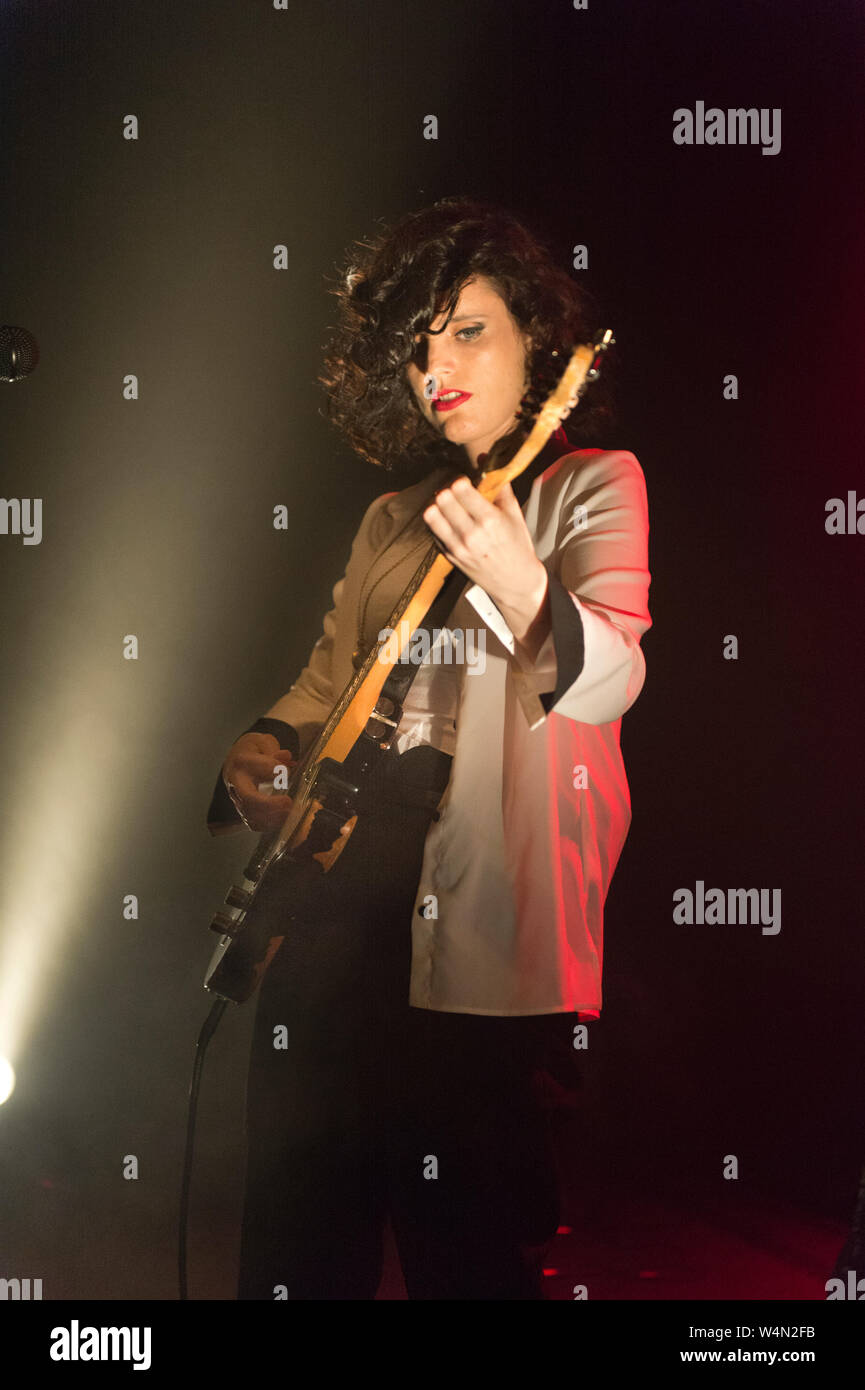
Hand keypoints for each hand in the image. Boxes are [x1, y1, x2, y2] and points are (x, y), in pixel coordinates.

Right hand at [221, 732, 296, 830]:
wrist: (238, 762)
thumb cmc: (253, 751)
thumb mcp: (263, 743)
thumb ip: (274, 750)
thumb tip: (285, 757)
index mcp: (241, 763)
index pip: (251, 766)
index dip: (269, 768)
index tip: (283, 771)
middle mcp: (236, 783)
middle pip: (247, 798)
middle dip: (268, 803)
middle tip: (288, 802)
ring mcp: (238, 800)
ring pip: (251, 814)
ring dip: (273, 817)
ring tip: (291, 813)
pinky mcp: (245, 812)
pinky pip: (255, 824)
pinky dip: (271, 825)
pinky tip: (285, 820)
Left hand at [423, 476, 548, 635]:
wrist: (515, 581)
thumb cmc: (517, 545)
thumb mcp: (514, 514)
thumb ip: (499, 485)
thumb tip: (484, 459)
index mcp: (489, 520)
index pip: (460, 489)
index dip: (461, 480)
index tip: (466, 483)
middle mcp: (471, 534)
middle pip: (442, 499)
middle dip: (448, 491)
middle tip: (456, 494)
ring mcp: (457, 547)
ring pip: (431, 515)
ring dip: (438, 506)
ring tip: (448, 506)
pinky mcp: (449, 556)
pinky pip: (433, 532)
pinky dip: (438, 523)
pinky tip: (450, 523)